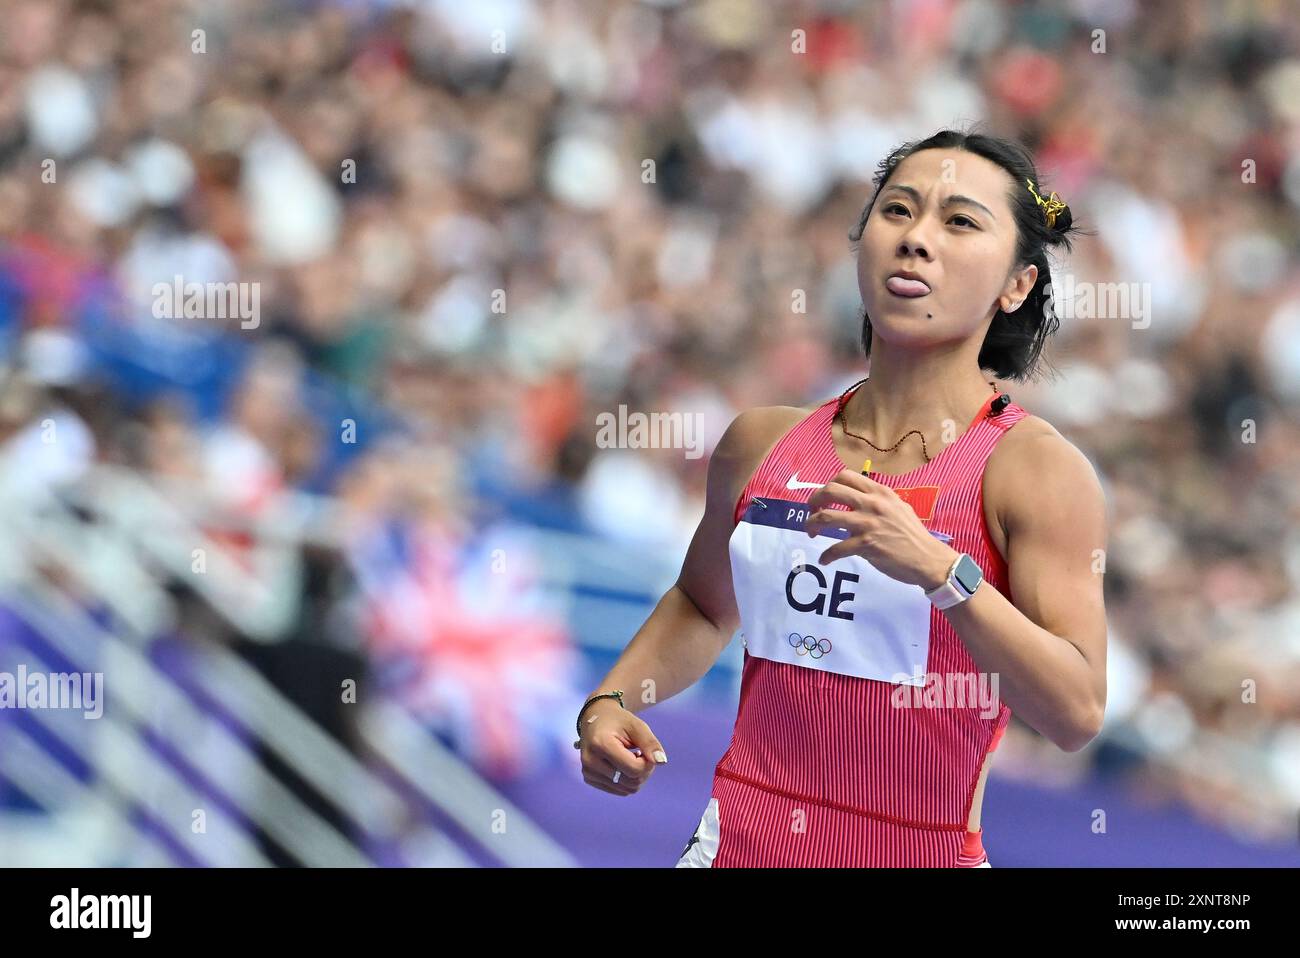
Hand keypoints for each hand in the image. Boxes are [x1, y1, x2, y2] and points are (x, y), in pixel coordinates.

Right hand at [577, 699, 667, 796]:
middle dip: (643, 770)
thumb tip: (662, 762)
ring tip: (630, 757)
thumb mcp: (636, 725)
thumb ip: (650, 743)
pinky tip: (622, 764)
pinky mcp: (589, 779)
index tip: (644, 749)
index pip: (634, 769)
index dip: (647, 762)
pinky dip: (627, 780)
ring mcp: (588, 772)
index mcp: (601, 744)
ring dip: (636, 776)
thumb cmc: (618, 721)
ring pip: (627, 789)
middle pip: (632, 782)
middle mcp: (591, 761)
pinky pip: (619, 790)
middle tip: (639, 753)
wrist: (595, 719)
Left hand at [802, 469, 956, 589]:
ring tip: (811, 532)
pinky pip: (836, 548)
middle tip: (812, 513)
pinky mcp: (866, 544)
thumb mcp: (898, 507)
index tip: (824, 499)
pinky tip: (825, 560)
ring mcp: (868, 523)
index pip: (845, 476)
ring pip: (827, 516)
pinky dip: (826, 555)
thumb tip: (859, 501)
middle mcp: (872, 503)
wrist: (928, 558)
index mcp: (880, 492)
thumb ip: (878, 501)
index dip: (828, 485)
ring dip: (812, 524)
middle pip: (831, 490)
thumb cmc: (913, 535)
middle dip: (814, 501)